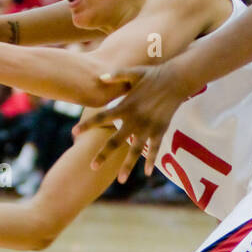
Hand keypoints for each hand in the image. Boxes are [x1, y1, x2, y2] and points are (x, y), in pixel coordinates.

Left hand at [79, 62, 192, 180]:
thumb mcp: (134, 72)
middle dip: (103, 154)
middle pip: (115, 141)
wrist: (177, 80)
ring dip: (127, 166)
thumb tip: (99, 78)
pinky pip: (155, 149)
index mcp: (125, 106)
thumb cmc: (154, 74)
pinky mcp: (160, 130)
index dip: (87, 125)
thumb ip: (116, 75)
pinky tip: (148, 173)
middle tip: (92, 167)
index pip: (101, 117)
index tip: (74, 133)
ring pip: (135, 151)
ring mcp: (148, 127)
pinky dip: (151, 161)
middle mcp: (134, 119)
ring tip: (121, 180)